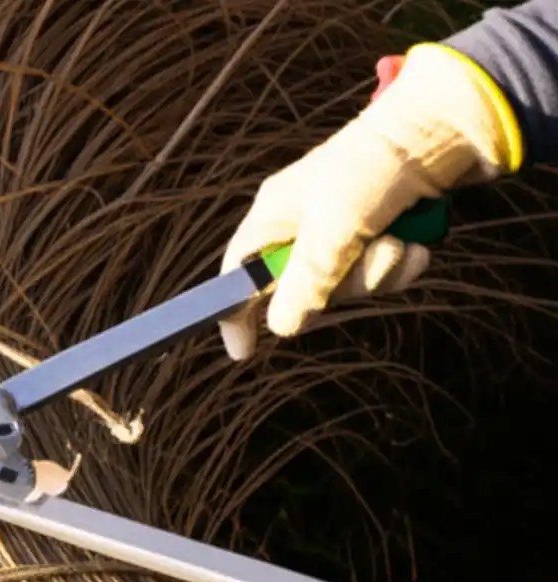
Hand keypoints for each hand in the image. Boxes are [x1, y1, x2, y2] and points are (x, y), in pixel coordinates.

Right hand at [218, 44, 521, 360]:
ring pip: (349, 284)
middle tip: (368, 259)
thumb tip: (280, 327)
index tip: (243, 351)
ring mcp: (344, 227)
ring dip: (380, 272)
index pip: (239, 272)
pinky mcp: (381, 229)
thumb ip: (306, 281)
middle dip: (341, 286)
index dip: (236, 312)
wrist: (450, 124)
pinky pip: (382, 272)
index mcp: (275, 213)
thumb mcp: (335, 228)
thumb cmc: (379, 166)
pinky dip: (403, 264)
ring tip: (399, 240)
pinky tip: (418, 241)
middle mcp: (303, 222)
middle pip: (302, 288)